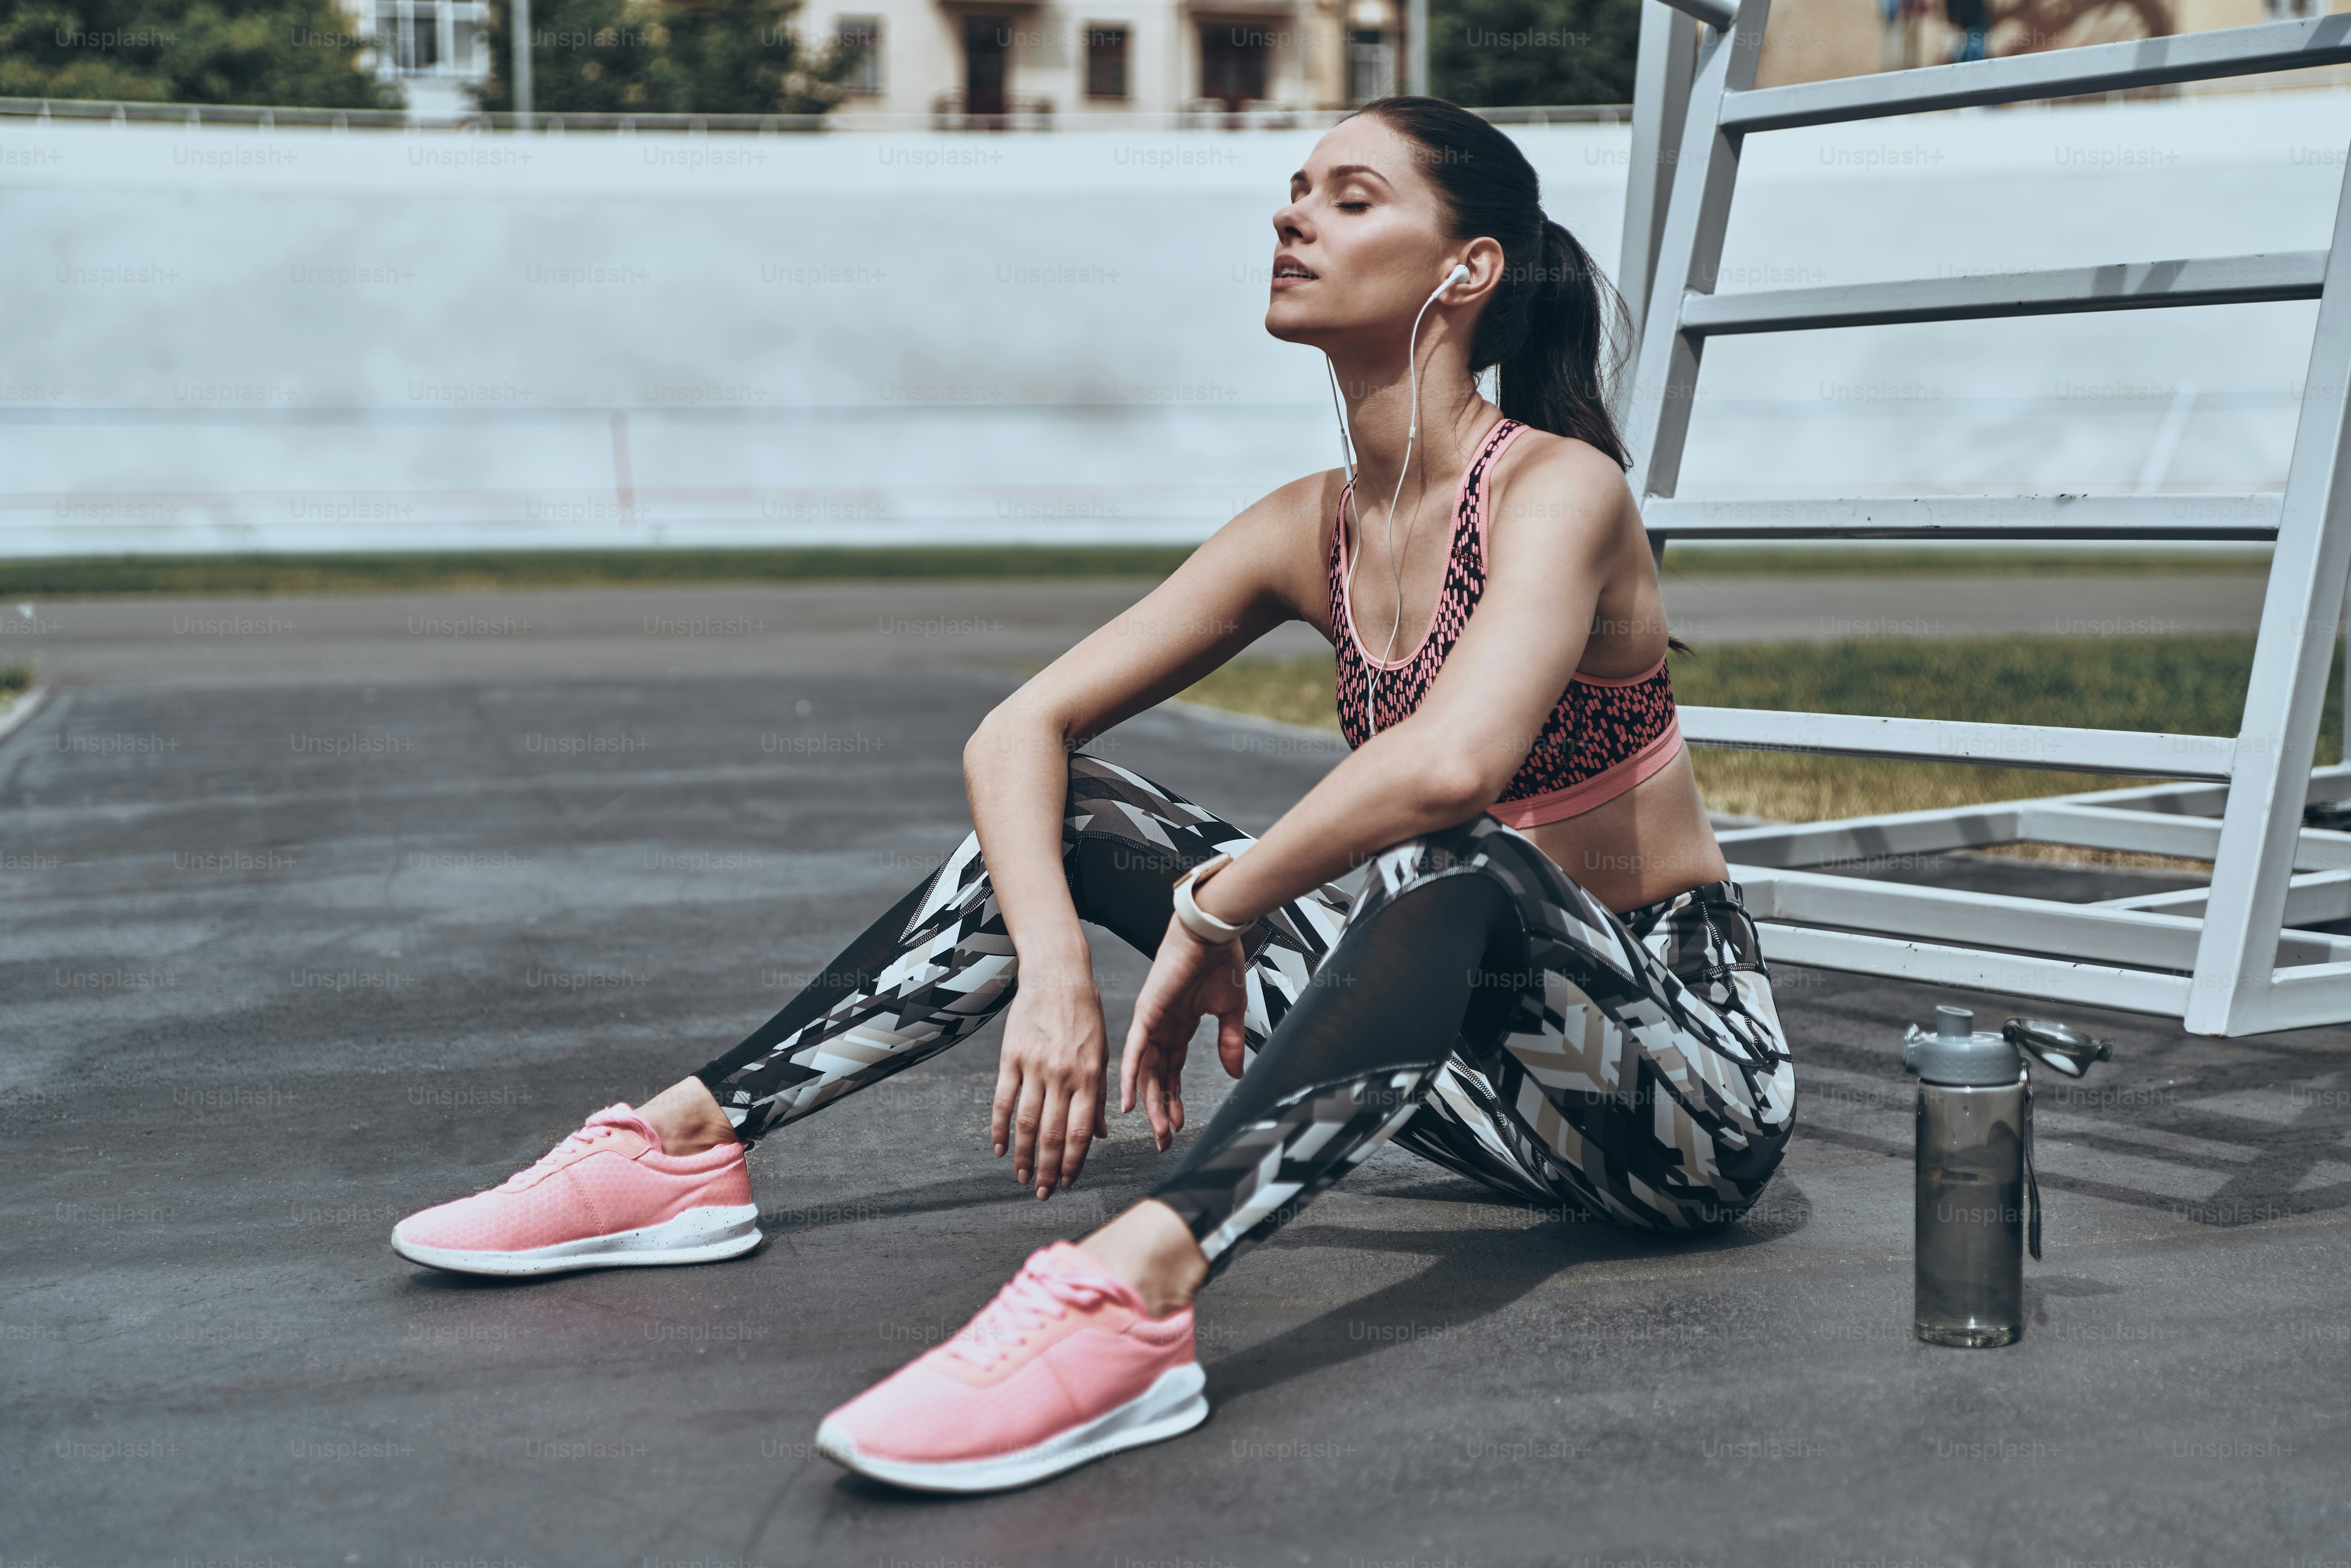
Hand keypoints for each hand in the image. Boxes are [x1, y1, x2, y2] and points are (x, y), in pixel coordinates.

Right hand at [991, 944, 1109, 1199]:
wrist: (1058, 977)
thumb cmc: (1085, 1017)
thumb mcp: (1101, 1055)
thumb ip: (1098, 1096)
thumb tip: (1100, 1135)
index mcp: (1088, 1077)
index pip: (1081, 1132)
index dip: (1074, 1162)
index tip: (1068, 1182)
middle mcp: (1062, 1076)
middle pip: (1052, 1134)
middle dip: (1048, 1169)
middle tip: (1043, 1192)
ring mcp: (1034, 1067)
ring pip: (1025, 1123)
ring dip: (1022, 1156)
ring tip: (1021, 1177)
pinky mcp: (1011, 1058)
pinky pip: (1002, 1100)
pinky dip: (999, 1128)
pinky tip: (999, 1149)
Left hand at [1121, 915, 1250, 1150]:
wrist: (1212, 933)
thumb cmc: (1220, 961)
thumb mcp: (1230, 1012)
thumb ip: (1230, 1043)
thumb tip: (1234, 1072)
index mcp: (1180, 1026)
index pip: (1173, 1072)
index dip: (1175, 1099)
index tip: (1178, 1124)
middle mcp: (1162, 1027)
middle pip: (1157, 1078)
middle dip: (1160, 1110)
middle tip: (1163, 1139)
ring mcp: (1152, 1021)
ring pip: (1146, 1072)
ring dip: (1150, 1102)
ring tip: (1156, 1130)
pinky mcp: (1147, 1013)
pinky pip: (1135, 1051)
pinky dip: (1131, 1076)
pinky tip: (1128, 1100)